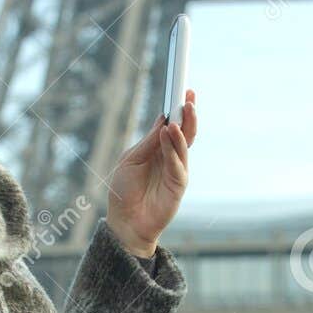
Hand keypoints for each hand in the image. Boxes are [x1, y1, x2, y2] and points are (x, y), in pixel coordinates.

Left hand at [106, 88, 197, 256]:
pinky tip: (168, 135)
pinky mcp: (178, 186)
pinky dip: (173, 149)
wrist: (124, 222)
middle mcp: (170, 157)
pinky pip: (178, 164)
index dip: (180, 109)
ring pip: (183, 146)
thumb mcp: (131, 160)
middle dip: (189, 115)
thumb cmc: (123, 191)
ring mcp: (176, 171)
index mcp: (158, 149)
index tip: (185, 90)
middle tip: (189, 97)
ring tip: (176, 116)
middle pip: (185, 132)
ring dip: (180, 130)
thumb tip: (163, 121)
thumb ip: (148, 143)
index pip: (173, 125)